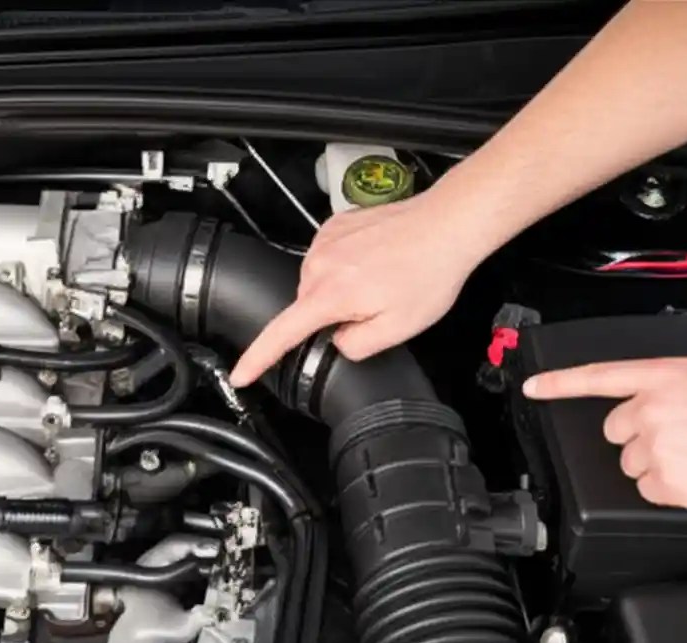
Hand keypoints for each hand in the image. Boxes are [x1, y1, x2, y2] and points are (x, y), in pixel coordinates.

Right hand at [229, 187, 498, 386]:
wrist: (446, 224)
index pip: (282, 334)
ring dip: (343, 289)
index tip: (241, 374)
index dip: (258, 358)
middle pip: (308, 307)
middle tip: (377, 306)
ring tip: (383, 279)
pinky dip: (348, 266)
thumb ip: (356, 346)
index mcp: (331, 295)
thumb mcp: (398, 328)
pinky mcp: (335, 225)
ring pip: (319, 282)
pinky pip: (330, 257)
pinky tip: (378, 261)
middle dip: (334, 315)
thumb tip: (337, 341)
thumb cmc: (429, 270)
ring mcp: (326, 240)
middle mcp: (320, 264)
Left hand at [523, 357, 686, 509]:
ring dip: (657, 465)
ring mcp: (655, 446)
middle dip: (639, 438)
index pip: (596, 377)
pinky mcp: (667, 481)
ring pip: (633, 464)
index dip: (558, 383)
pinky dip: (671, 490)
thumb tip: (656, 403)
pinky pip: (650, 491)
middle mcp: (649, 408)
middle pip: (615, 432)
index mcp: (660, 376)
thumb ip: (671, 387)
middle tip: (683, 438)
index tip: (532, 387)